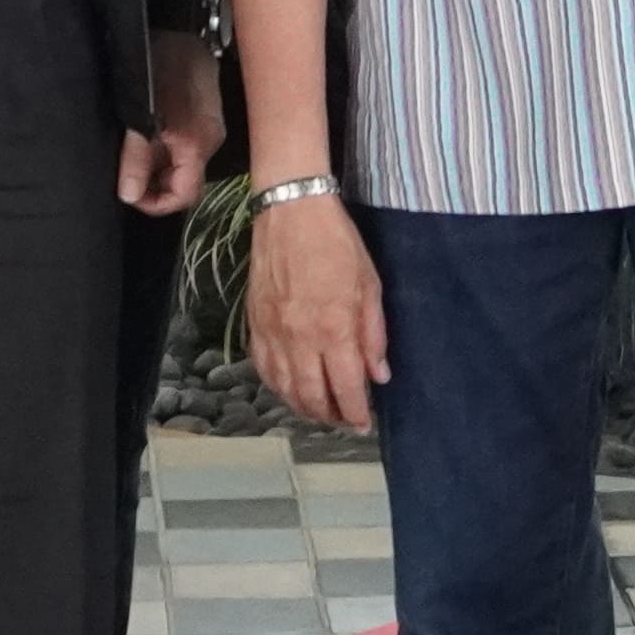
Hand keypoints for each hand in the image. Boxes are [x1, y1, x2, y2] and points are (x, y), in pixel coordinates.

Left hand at [122, 34, 224, 216]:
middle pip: (185, 182)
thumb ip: (136, 156)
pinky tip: (144, 136)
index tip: (130, 194)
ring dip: (157, 167)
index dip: (156, 203)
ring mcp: (209, 129)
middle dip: (154, 185)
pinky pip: (185, 148)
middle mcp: (209, 141)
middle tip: (125, 173)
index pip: (185, 195)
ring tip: (132, 152)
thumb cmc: (160, 62)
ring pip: (183, 165)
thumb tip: (129, 195)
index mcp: (197, 144)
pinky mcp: (203, 118)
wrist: (182, 26)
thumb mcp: (141, 112)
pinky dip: (164, 151)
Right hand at [247, 194, 386, 428]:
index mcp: (334, 329)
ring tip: (319, 411)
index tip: (364, 424)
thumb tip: (379, 374)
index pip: (346, 388)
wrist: (290, 211)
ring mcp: (273, 334)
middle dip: (330, 416)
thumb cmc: (336, 242)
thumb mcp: (369, 284)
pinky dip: (277, 386)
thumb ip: (374, 334)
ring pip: (284, 389)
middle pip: (312, 397)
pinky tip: (289, 389)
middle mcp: (300, 339)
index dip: (356, 413)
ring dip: (302, 407)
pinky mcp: (254, 324)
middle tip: (343, 421)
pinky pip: (263, 368)